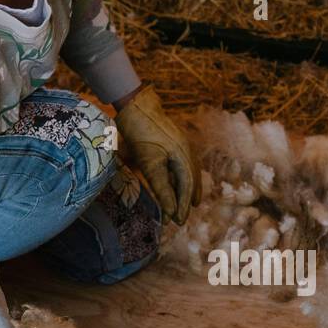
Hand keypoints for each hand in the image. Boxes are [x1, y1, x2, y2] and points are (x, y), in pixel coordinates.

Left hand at [114, 85, 201, 224]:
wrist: (136, 105)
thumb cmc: (140, 134)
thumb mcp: (148, 164)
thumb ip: (161, 188)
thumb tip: (171, 210)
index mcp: (183, 157)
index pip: (186, 187)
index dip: (182, 206)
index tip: (177, 222)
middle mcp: (187, 151)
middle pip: (191, 181)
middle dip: (186, 200)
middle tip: (182, 218)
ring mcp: (182, 145)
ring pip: (189, 172)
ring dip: (188, 190)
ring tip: (189, 203)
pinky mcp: (175, 141)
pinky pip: (184, 163)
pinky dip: (183, 177)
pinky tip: (180, 180)